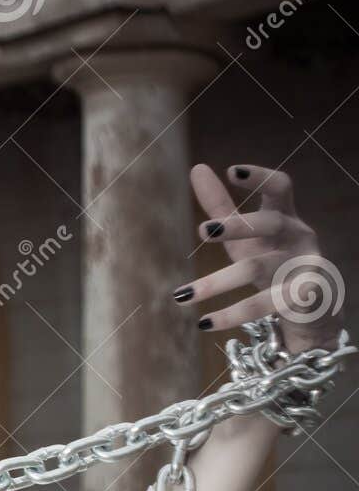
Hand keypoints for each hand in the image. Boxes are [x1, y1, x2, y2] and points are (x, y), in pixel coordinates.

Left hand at [178, 163, 345, 353]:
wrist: (310, 308)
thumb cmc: (272, 260)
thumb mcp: (244, 236)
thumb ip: (221, 206)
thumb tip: (197, 168)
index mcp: (285, 216)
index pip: (281, 187)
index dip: (260, 177)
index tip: (232, 171)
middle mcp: (298, 236)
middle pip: (269, 223)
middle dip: (237, 225)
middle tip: (203, 229)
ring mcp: (304, 265)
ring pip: (257, 268)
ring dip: (216, 282)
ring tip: (180, 296)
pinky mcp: (303, 297)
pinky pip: (264, 305)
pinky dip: (232, 314)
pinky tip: (203, 323)